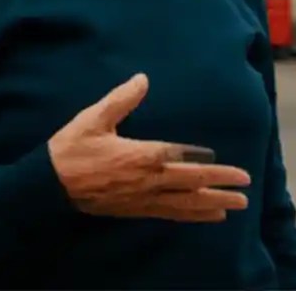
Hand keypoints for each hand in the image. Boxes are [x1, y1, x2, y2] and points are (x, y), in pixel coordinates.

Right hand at [48, 73, 251, 222]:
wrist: (49, 185)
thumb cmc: (72, 148)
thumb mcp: (95, 117)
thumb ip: (121, 99)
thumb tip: (143, 78)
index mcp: (141, 155)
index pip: (184, 159)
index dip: (210, 164)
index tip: (231, 165)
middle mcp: (148, 180)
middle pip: (192, 184)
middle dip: (221, 185)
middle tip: (246, 186)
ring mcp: (143, 198)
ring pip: (185, 204)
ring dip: (213, 204)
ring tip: (237, 205)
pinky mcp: (136, 210)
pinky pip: (171, 214)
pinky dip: (193, 216)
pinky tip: (208, 217)